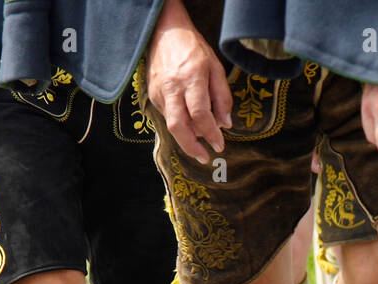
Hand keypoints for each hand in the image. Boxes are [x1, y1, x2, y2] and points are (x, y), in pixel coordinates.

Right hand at [145, 0, 231, 163]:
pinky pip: (168, 116)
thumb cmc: (193, 49)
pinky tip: (189, 122)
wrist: (164, 32)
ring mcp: (159, 92)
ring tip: (201, 140)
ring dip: (187, 137)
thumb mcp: (215, 68)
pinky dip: (180, 124)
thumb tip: (225, 124)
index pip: (200, 115)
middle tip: (204, 158)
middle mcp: (172, 87)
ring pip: (172, 124)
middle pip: (179, 127)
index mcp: (191, 78)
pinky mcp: (152, 95)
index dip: (210, 134)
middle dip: (192, 147)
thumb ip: (222, 97)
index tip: (219, 145)